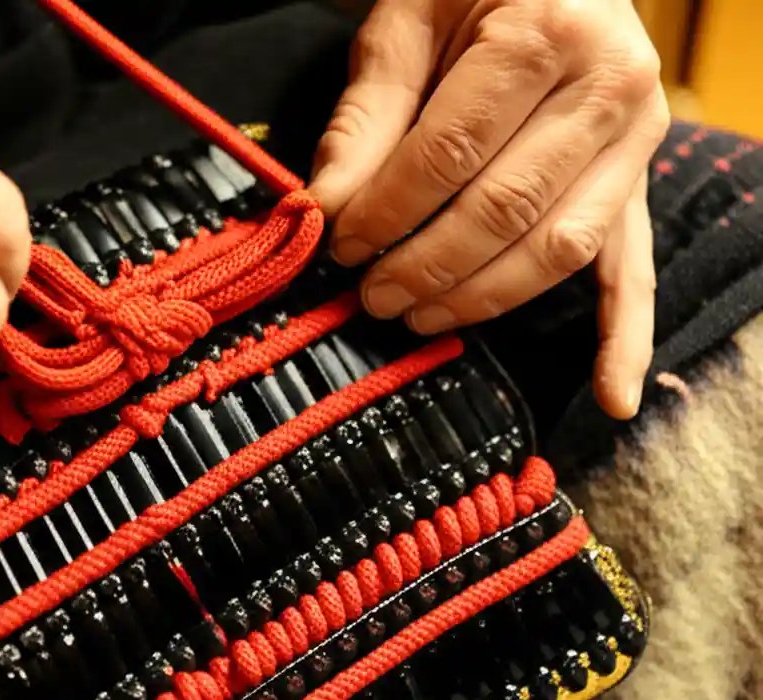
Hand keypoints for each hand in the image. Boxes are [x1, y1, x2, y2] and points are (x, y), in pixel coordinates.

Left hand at [310, 0, 669, 418]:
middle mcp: (610, 87)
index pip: (450, 155)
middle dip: (425, 265)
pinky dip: (625, 335)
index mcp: (546, 34)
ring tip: (415, 318)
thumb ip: (364, 119)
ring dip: (483, 298)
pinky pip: (636, 266)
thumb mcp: (403, 26)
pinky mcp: (639, 179)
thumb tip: (325, 209)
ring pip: (558, 248)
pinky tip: (613, 397)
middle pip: (505, 209)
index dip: (387, 212)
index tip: (338, 244)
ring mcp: (638, 139)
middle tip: (367, 294)